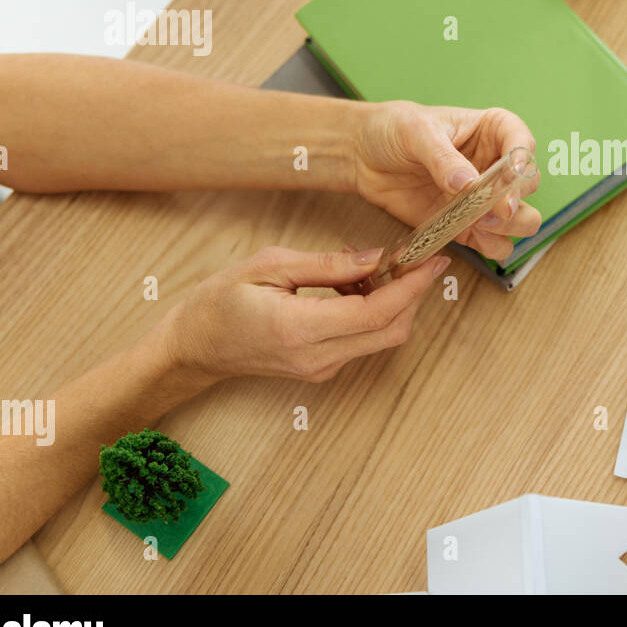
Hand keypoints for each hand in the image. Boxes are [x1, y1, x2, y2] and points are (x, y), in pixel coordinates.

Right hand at [161, 246, 450, 383]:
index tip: (433, 260)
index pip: (376, 313)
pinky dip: (373, 312)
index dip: (412, 287)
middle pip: (391, 331)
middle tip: (416, 258)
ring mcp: (321, 368)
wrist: (193, 347)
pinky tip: (354, 284)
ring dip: (392, 301)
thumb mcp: (268, 266)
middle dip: (413, 294)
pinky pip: (363, 340)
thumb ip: (327, 265)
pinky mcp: (322, 368)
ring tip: (372, 266)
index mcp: (299, 329)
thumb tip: (375, 258)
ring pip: (382, 337)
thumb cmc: (219, 301)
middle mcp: (317, 357)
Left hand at [351, 102, 541, 261]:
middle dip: (515, 199)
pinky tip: (472, 237)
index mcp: (491, 131)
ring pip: (521, 219)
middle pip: (528, 187)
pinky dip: (490, 245)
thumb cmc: (394, 129)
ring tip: (481, 224)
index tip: (512, 174)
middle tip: (494, 208)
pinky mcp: (467, 225)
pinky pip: (494, 243)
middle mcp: (494, 166)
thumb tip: (468, 183)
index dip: (523, 160)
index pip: (522, 142)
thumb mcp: (416, 131)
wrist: (363, 156)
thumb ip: (443, 157)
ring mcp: (483, 199)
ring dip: (509, 227)